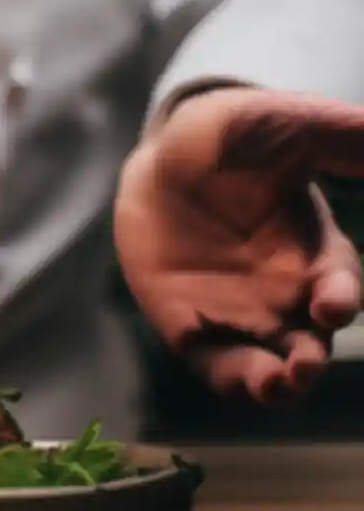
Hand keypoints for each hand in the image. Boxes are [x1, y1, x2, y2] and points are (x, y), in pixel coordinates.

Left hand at [116, 88, 363, 405]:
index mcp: (316, 252)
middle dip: (311, 362)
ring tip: (277, 386)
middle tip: (304, 366)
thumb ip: (349, 136)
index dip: (340, 297)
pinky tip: (235, 379)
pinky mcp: (189, 326)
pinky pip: (214, 364)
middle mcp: (285, 293)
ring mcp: (238, 314)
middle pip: (310, 344)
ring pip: (268, 368)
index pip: (339, 284)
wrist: (164, 153)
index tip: (332, 304)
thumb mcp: (292, 124)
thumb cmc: (238, 136)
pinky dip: (228, 376)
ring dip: (277, 386)